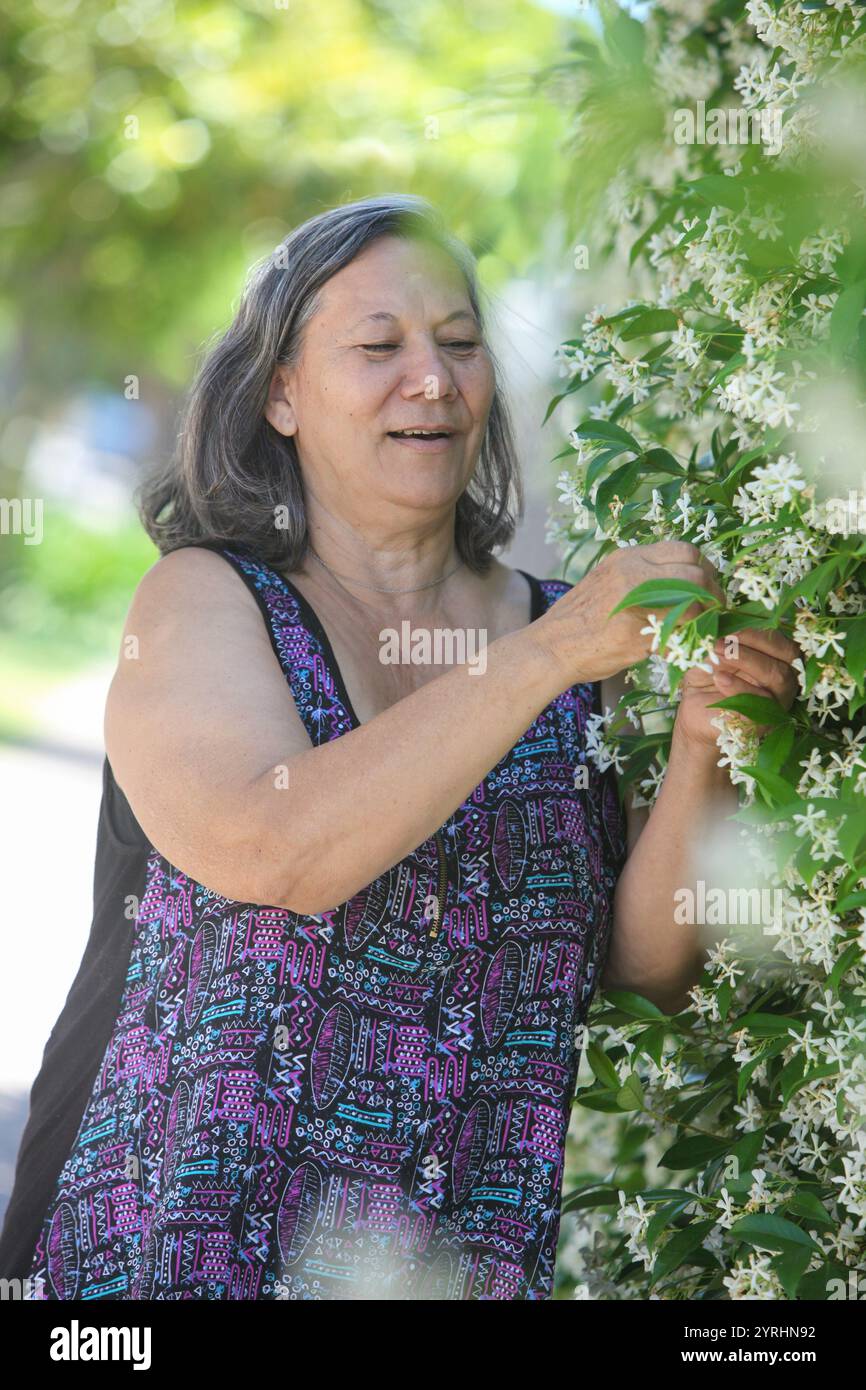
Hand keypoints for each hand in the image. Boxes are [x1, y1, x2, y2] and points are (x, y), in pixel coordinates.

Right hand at [535, 540, 725, 684]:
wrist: (551, 647)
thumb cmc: (580, 619)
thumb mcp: (609, 581)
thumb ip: (642, 575)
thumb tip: (681, 579)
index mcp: (628, 558)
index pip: (685, 550)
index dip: (703, 570)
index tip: (705, 587)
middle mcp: (633, 573)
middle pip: (696, 573)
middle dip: (711, 593)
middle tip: (712, 611)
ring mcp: (635, 602)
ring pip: (693, 602)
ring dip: (702, 619)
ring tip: (697, 631)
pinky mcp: (637, 633)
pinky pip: (678, 634)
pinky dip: (685, 642)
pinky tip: (678, 649)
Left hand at [674, 626, 801, 750]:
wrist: (695, 716)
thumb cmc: (708, 680)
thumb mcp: (714, 653)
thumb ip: (725, 638)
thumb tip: (723, 620)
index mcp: (776, 661)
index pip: (784, 642)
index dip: (760, 634)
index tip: (731, 632)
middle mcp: (784, 682)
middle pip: (788, 656)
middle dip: (755, 644)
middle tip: (722, 643)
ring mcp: (777, 703)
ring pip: (778, 676)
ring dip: (747, 660)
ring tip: (717, 656)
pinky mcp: (764, 723)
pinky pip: (761, 702)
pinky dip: (739, 687)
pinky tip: (720, 679)